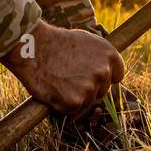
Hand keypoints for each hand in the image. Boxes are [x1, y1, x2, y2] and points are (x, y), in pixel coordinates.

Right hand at [0, 20, 124, 114]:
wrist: (33, 48)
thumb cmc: (56, 42)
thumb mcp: (86, 40)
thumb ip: (100, 56)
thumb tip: (108, 67)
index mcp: (110, 55)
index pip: (117, 76)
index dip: (103, 78)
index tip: (91, 76)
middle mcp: (103, 72)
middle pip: (102, 91)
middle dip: (89, 88)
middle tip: (69, 77)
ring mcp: (90, 88)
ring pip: (87, 101)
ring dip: (74, 96)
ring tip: (59, 80)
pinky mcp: (75, 102)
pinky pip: (71, 110)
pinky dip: (62, 104)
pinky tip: (53, 89)